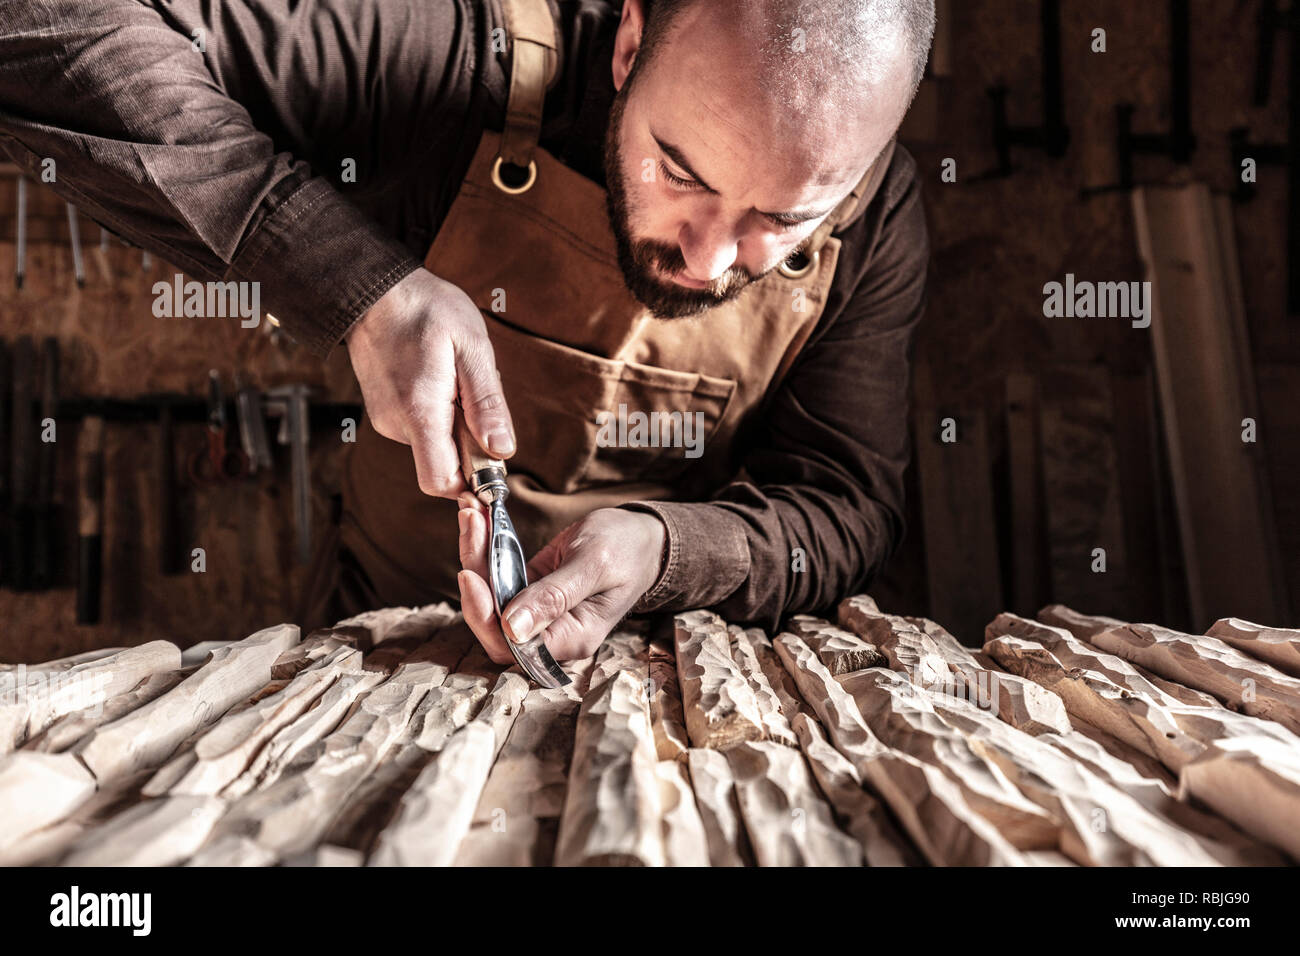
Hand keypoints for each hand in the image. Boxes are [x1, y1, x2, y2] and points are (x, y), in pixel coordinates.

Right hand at [345, 268, 514, 497]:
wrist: (374, 289)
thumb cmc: (426, 310)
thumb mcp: (472, 347)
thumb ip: (487, 403)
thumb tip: (502, 451)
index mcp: (420, 413)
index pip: (441, 481)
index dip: (471, 485)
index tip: (494, 463)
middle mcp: (397, 425)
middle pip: (443, 464)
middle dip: (470, 444)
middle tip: (475, 395)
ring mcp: (387, 420)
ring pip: (435, 445)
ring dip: (456, 424)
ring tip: (456, 377)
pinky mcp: (385, 412)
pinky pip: (422, 428)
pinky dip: (440, 413)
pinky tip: (441, 378)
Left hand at [457, 505, 666, 664]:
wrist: (643, 536)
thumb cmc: (628, 549)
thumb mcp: (594, 565)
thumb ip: (554, 597)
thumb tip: (513, 629)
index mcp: (571, 638)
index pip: (512, 647)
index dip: (485, 617)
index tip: (472, 576)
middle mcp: (551, 633)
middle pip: (492, 624)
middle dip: (474, 578)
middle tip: (470, 528)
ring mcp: (538, 613)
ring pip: (490, 598)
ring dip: (475, 555)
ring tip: (471, 514)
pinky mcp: (530, 592)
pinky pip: (498, 578)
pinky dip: (484, 548)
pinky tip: (479, 519)